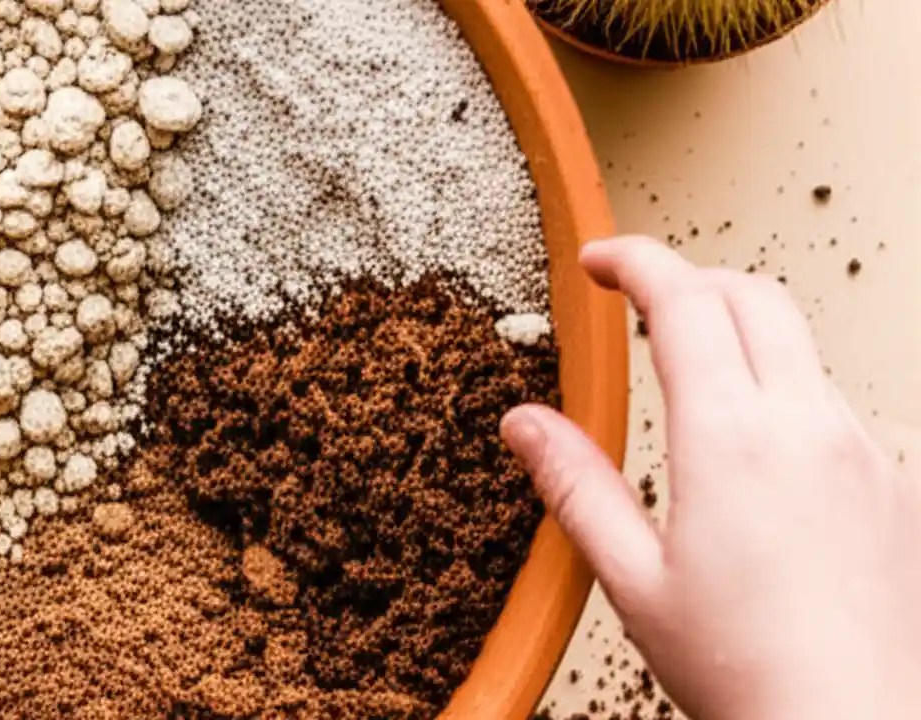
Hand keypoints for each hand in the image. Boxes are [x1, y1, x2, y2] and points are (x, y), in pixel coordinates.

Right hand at [502, 237, 920, 719]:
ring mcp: (861, 449)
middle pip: (752, 294)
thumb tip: (525, 424)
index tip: (601, 259)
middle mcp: (806, 427)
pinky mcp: (893, 479)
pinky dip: (784, 387)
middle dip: (688, 279)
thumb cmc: (748, 671)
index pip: (682, 301)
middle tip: (638, 302)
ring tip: (691, 377)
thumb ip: (574, 486)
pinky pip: (832, 399)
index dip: (635, 262)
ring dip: (739, 332)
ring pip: (798, 342)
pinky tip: (757, 446)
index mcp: (729, 440)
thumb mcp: (631, 579)